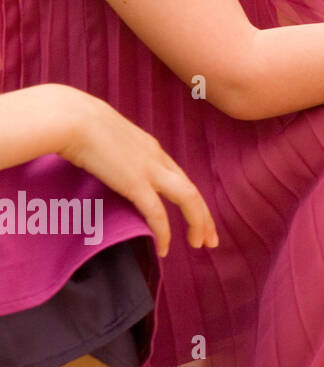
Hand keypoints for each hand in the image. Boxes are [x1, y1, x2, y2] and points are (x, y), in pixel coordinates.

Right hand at [60, 93, 218, 258]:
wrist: (69, 118)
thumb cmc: (76, 123)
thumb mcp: (104, 137)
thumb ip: (113, 153)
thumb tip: (104, 164)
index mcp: (151, 148)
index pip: (179, 177)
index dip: (190, 199)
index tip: (194, 217)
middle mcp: (157, 157)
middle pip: (191, 190)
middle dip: (204, 216)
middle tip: (210, 239)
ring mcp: (149, 169)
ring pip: (188, 199)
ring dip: (197, 223)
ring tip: (199, 244)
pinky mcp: (135, 182)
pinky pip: (157, 213)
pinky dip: (164, 232)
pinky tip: (164, 248)